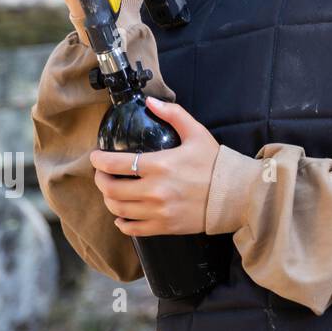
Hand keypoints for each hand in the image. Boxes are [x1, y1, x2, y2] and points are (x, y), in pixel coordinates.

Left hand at [90, 98, 218, 236]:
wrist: (235, 194)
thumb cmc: (215, 163)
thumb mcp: (197, 133)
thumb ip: (173, 114)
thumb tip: (150, 102)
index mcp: (160, 165)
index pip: (115, 164)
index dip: (99, 161)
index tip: (95, 157)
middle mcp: (155, 190)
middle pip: (111, 188)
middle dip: (101, 180)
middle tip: (102, 174)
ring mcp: (158, 211)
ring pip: (118, 208)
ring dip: (109, 199)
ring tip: (112, 192)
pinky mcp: (164, 226)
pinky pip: (132, 228)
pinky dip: (122, 222)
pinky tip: (123, 215)